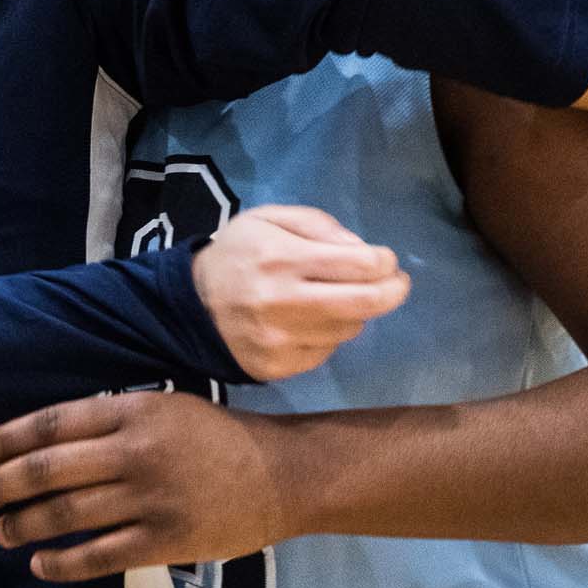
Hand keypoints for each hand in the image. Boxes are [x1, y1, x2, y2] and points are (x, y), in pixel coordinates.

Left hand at [0, 391, 292, 581]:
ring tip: (2, 531)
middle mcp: (134, 451)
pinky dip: (60, 563)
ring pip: (65, 514)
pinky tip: (39, 563)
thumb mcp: (164, 408)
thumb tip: (46, 442)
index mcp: (132, 410)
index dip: (7, 440)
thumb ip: (111, 420)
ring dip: (22, 525)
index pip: (51, 423)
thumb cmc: (216, 437)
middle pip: (47, 470)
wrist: (281, 475)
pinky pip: (97, 556)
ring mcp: (148, 499)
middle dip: (2, 485)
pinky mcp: (163, 542)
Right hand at [192, 205, 407, 381]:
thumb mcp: (267, 219)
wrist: (189, 307)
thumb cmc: (235, 255)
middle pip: (364, 303)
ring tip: (338, 298)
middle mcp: (282, 302)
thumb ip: (316, 223)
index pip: (358, 264)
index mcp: (280, 258)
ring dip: (356, 312)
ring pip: (348, 329)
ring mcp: (281, 340)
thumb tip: (361, 248)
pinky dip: (329, 334)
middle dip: (393, 291)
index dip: (384, 262)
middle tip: (397, 284)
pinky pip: (326, 351)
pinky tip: (312, 321)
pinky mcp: (278, 367)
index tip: (385, 260)